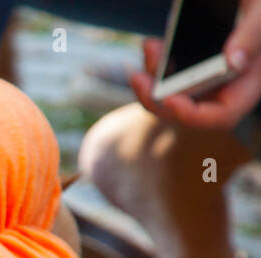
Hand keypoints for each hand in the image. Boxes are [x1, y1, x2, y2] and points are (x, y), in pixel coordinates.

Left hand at [131, 0, 260, 129]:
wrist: (248, 3)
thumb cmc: (258, 11)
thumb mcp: (258, 15)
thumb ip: (251, 37)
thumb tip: (233, 62)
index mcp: (248, 84)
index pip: (222, 115)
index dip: (193, 115)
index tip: (169, 99)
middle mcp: (226, 89)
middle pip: (185, 111)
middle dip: (157, 98)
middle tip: (139, 79)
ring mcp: (206, 83)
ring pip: (170, 95)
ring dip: (152, 77)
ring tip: (151, 48)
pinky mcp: (191, 71)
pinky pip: (168, 78)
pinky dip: (156, 64)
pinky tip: (153, 45)